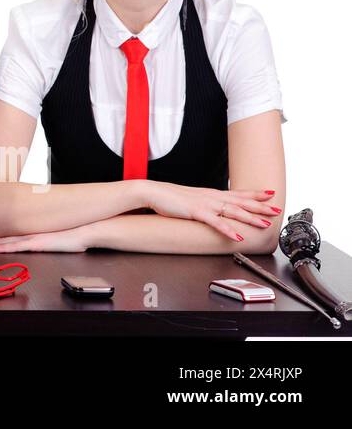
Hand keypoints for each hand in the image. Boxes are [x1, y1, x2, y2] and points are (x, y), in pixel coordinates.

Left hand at [0, 226, 92, 252]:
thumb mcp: (53, 235)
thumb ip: (41, 237)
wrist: (88, 229)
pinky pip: (17, 246)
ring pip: (5, 240)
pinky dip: (4, 247)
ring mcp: (32, 237)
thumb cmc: (73, 233)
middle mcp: (28, 232)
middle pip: (0, 235)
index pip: (5, 232)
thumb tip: (32, 238)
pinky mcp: (39, 243)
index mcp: (30, 231)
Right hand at [140, 180, 279, 241]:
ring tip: (264, 224)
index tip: (270, 194)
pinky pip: (214, 222)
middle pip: (241, 201)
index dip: (255, 194)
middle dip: (261, 206)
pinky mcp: (195, 211)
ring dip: (250, 218)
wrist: (152, 192)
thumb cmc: (169, 197)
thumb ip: (205, 205)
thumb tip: (215, 211)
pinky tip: (236, 235)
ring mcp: (204, 204)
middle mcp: (211, 197)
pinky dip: (227, 229)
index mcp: (211, 194)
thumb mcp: (191, 200)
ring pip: (232, 210)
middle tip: (277, 208)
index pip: (238, 193)